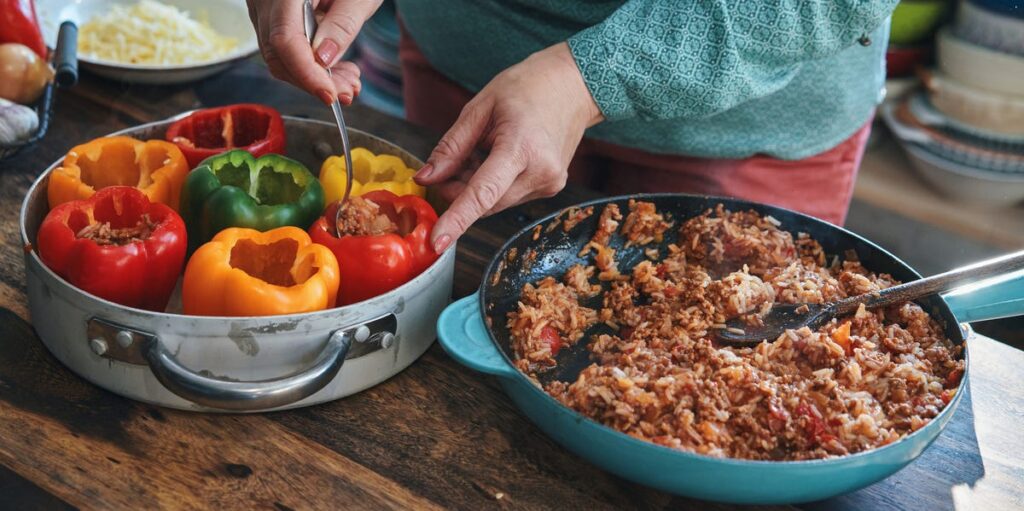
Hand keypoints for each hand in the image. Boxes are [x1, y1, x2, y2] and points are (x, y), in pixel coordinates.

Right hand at [246, 0, 381, 104]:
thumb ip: (342, 25)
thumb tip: (323, 59)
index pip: (285, 39)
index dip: (306, 73)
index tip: (330, 95)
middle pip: (278, 54)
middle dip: (314, 81)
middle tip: (349, 91)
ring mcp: (262, 6)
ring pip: (278, 57)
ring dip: (314, 77)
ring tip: (349, 80)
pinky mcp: (269, 16)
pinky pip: (282, 48)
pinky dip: (308, 65)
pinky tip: (336, 69)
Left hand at [414, 42, 603, 253]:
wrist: (573, 85)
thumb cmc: (527, 88)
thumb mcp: (480, 108)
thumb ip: (451, 147)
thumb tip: (426, 179)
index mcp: (522, 147)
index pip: (483, 194)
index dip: (457, 220)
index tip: (437, 243)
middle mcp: (541, 172)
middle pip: (485, 202)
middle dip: (459, 190)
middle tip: (449, 165)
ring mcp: (549, 183)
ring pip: (496, 202)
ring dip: (477, 187)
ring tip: (481, 151)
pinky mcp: (551, 187)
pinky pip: (510, 196)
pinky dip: (495, 185)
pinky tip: (497, 158)